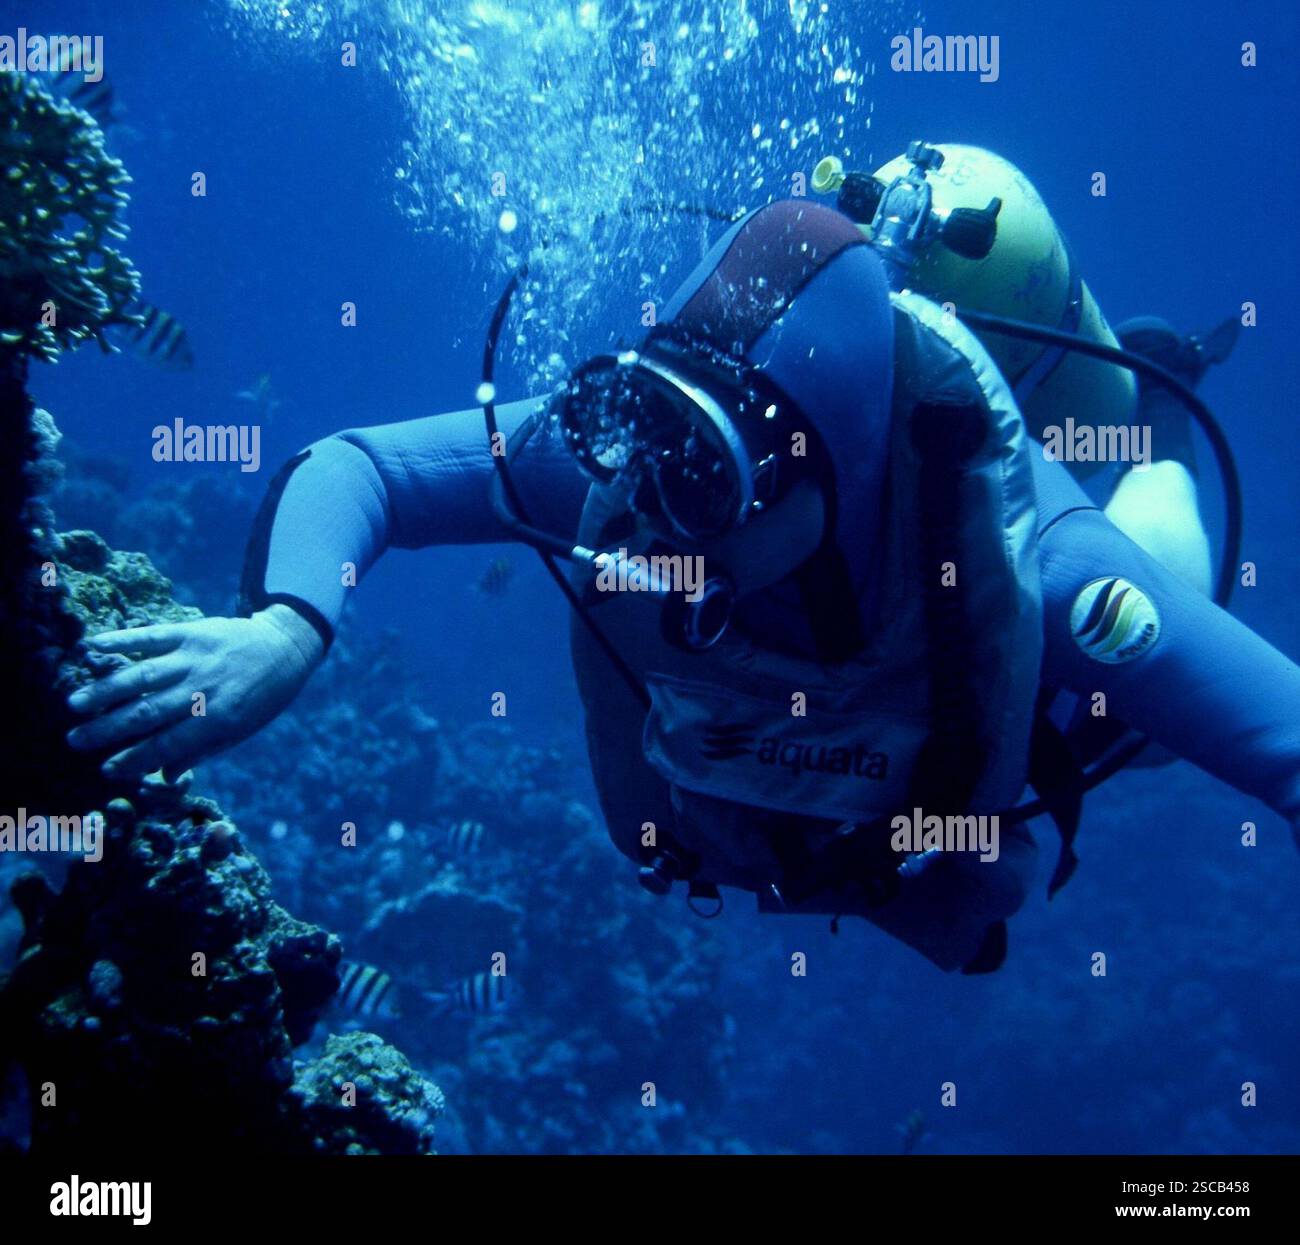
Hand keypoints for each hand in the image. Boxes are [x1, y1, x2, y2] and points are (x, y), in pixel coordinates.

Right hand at [66, 604, 325, 781]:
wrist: (284, 648)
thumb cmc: (260, 698)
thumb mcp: (240, 731)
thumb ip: (201, 750)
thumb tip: (163, 775)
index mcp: (218, 718)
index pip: (167, 744)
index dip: (136, 759)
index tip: (106, 769)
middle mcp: (203, 688)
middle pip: (147, 712)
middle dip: (109, 729)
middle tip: (76, 741)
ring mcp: (195, 658)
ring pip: (143, 676)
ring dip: (106, 690)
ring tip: (75, 704)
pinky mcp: (190, 631)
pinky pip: (151, 636)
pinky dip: (120, 640)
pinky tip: (92, 646)